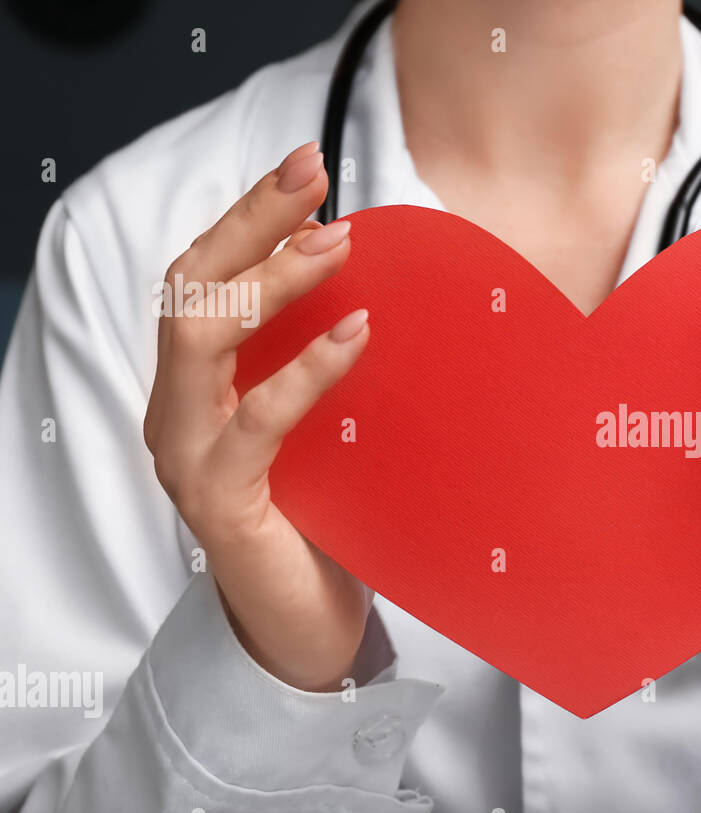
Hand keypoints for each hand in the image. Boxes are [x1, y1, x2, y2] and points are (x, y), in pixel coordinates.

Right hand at [144, 142, 372, 691]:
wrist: (309, 631)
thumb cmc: (326, 524)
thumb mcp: (330, 431)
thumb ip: (331, 371)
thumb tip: (395, 298)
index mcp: (203, 389)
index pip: (206, 280)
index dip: (249, 218)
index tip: (309, 167)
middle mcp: (180, 413)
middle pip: (190, 288)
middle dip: (249, 221)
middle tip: (313, 173)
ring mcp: (189, 457)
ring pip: (200, 339)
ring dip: (267, 281)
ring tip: (335, 246)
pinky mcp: (219, 502)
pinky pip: (253, 424)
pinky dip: (302, 372)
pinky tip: (354, 337)